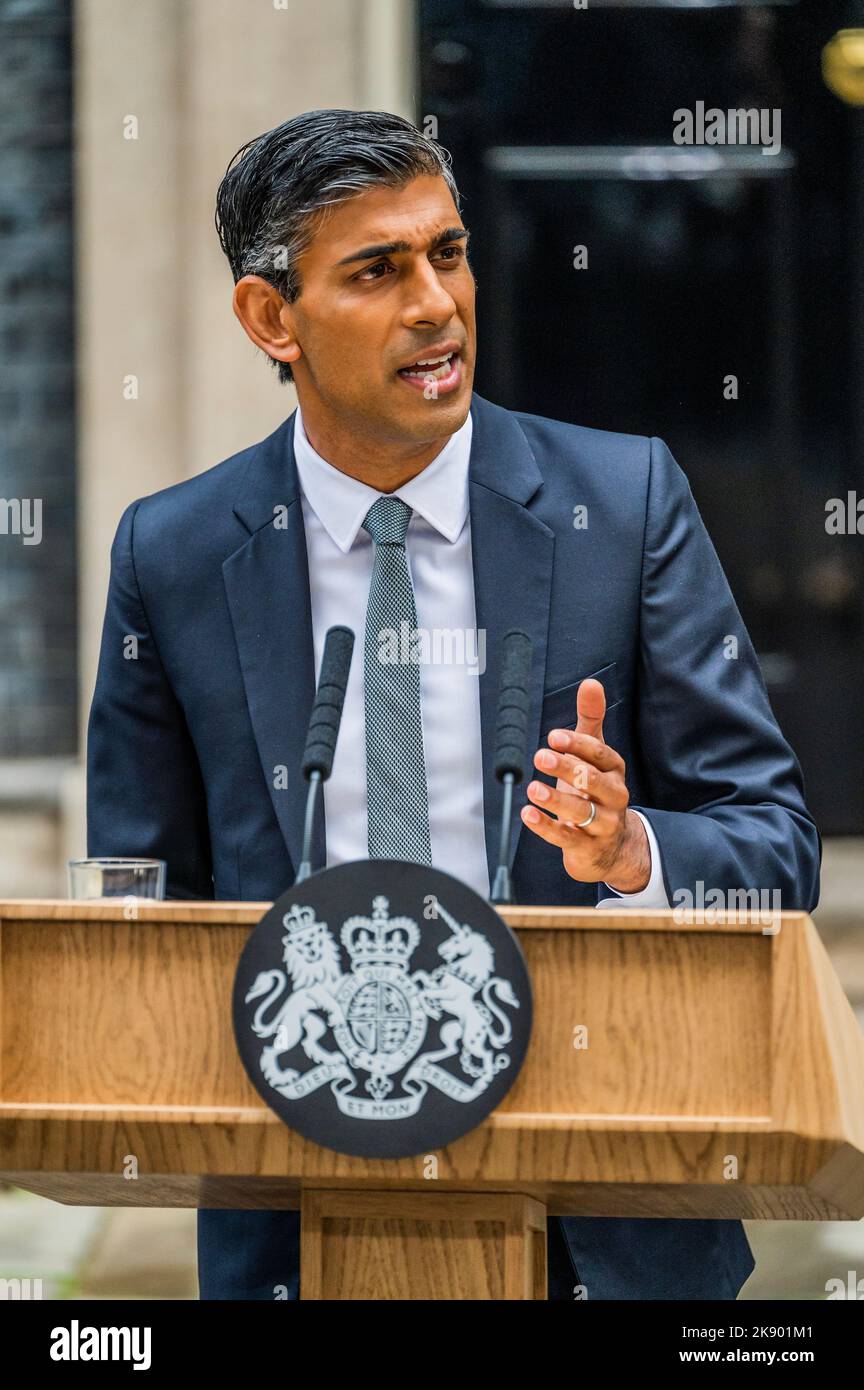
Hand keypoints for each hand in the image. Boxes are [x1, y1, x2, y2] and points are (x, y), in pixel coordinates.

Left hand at [520, 678, 650, 890]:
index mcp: (614, 771)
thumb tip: (591, 683)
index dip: (577, 745)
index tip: (553, 737)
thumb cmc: (597, 792)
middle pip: (592, 781)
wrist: (613, 847)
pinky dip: (546, 826)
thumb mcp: (595, 755)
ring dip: (556, 799)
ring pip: (582, 810)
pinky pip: (566, 837)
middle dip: (566, 768)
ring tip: (534, 789)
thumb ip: (591, 719)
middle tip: (540, 757)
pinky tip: (528, 814)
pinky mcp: (587, 847)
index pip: (601, 754)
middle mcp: (614, 796)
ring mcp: (603, 824)